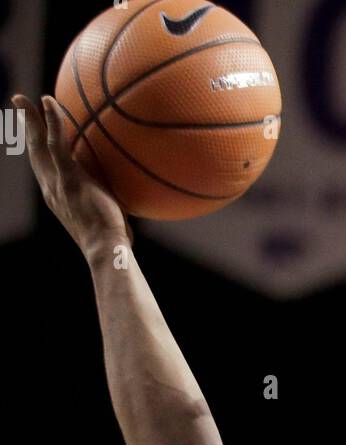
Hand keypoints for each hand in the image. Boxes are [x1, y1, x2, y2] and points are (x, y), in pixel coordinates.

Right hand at [13, 95, 130, 257]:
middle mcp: (51, 188)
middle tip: (19, 109)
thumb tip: (133, 211)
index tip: (34, 138)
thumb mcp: (110, 224)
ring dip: (28, 119)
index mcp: (57, 198)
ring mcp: (57, 182)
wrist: (105, 250)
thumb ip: (113, 210)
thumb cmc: (113, 245)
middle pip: (34, 152)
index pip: (44, 170)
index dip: (38, 153)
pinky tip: (49, 100)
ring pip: (37, 143)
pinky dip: (51, 120)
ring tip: (20, 99)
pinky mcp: (68, 177)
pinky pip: (55, 142)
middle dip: (25, 129)